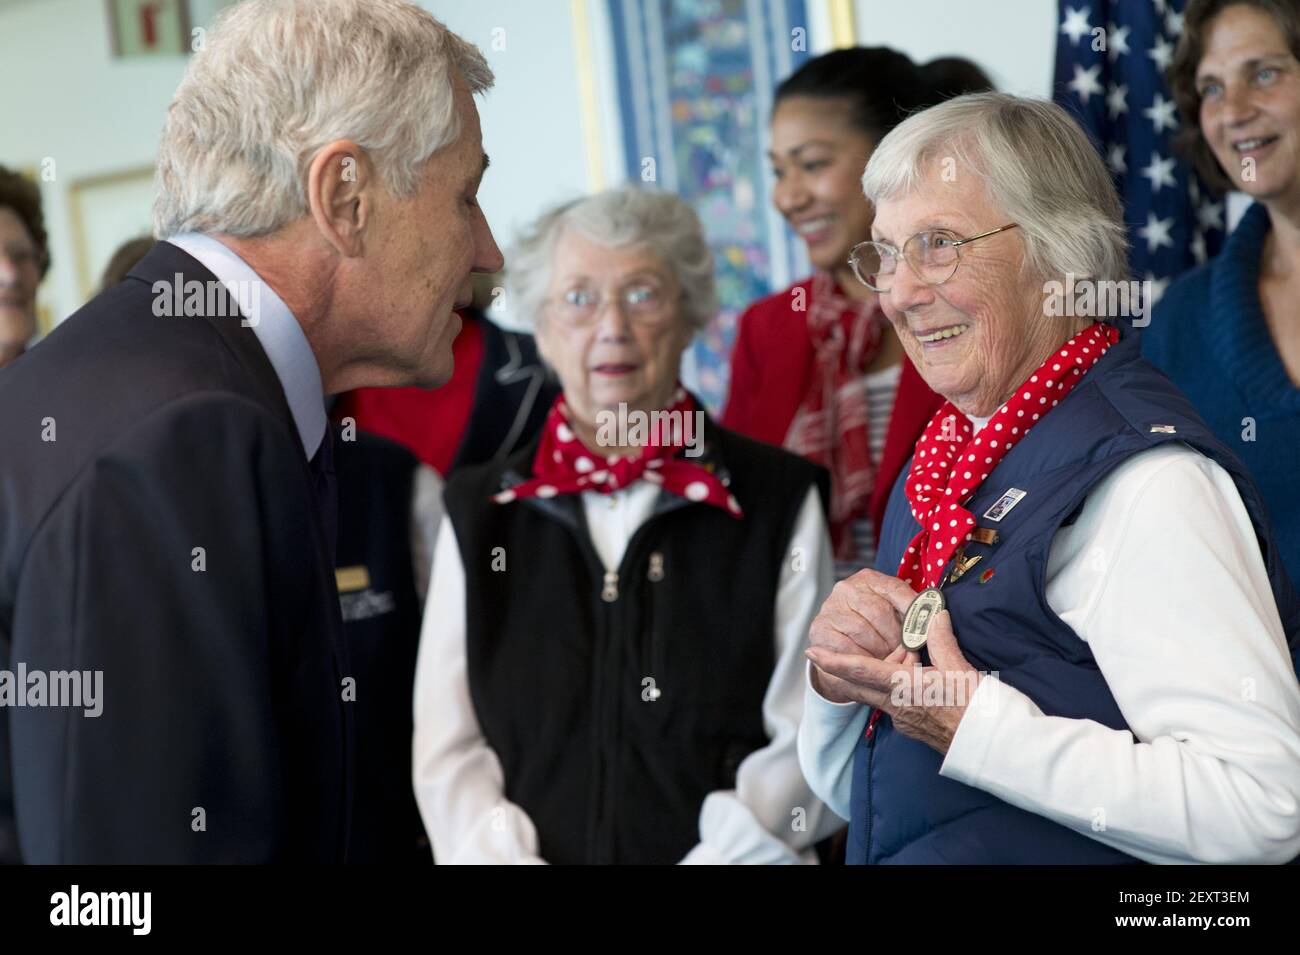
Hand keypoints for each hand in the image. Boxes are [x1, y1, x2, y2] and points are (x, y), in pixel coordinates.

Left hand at [806, 608, 980, 754]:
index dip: (833, 662)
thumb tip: (933, 613)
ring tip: (886, 658)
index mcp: (904, 689)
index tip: (811, 653)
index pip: (859, 672)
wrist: (997, 750)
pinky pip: (891, 704)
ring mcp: (905, 721)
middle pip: (859, 686)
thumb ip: (942, 640)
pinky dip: (888, 688)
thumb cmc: (980, 710)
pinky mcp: (914, 727)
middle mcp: (898, 707)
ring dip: (871, 676)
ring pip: (875, 694)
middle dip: (844, 669)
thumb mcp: (962, 669)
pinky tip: (906, 678)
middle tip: (829, 653)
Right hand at [807, 568, 917, 702]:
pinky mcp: (819, 628)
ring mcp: (830, 607)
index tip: (929, 626)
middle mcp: (846, 588)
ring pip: (862, 632)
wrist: (845, 649)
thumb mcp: (897, 615)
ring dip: (879, 651)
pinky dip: (860, 659)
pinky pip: (845, 647)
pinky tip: (869, 663)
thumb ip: (914, 612)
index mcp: (869, 579)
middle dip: (896, 637)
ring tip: (889, 660)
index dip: (914, 609)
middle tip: (906, 653)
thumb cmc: (877, 631)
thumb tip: (939, 614)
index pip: (897, 590)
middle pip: (880, 613)